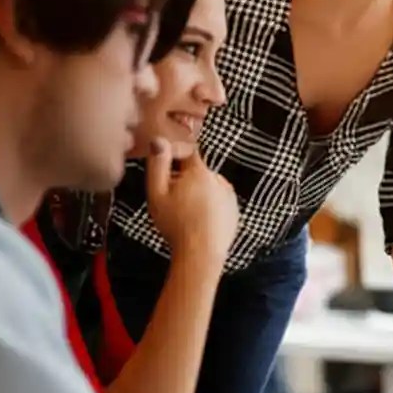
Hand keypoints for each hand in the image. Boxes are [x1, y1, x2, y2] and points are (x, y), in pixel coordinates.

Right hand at [145, 138, 238, 261]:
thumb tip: (159, 140)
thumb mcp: (157, 193)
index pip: (189, 152)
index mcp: (200, 172)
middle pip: (198, 172)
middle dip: (185, 180)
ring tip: (185, 213)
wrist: (201, 253)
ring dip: (198, 194)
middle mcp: (219, 179)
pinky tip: (198, 220)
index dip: (176, 158)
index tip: (166, 170)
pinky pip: (218, 202)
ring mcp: (229, 196)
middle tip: (171, 199)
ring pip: (209, 187)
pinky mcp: (234, 211)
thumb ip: (157, 164)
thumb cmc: (176, 224)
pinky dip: (209, 207)